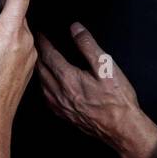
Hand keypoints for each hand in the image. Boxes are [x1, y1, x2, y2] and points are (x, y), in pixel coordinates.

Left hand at [36, 24, 156, 157]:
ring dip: (39, 71)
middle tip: (35, 44)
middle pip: (41, 70)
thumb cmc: (117, 99)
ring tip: (39, 61)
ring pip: (41, 85)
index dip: (42, 42)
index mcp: (68, 78)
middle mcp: (60, 93)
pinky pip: (46, 98)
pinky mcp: (65, 116)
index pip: (48, 55)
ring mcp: (61, 106)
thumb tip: (76, 28)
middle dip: (37, 55)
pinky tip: (47, 86)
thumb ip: (88, 45)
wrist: (122, 128)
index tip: (39, 33)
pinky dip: (43, 87)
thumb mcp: (105, 66)